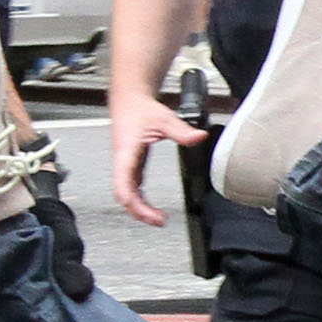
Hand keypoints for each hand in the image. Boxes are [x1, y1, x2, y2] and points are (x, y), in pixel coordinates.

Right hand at [105, 87, 195, 226]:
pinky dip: (139, 199)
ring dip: (139, 208)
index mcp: (126, 154)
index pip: (124, 187)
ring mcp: (125, 165)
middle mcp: (122, 162)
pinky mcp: (130, 164)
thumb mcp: (164, 119)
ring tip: (157, 218)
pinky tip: (150, 205)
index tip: (151, 215)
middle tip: (160, 221)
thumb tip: (199, 137)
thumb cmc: (139, 109)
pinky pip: (131, 187)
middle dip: (140, 212)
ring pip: (127, 193)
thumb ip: (182, 130)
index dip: (135, 205)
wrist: (128, 100)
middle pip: (125, 196)